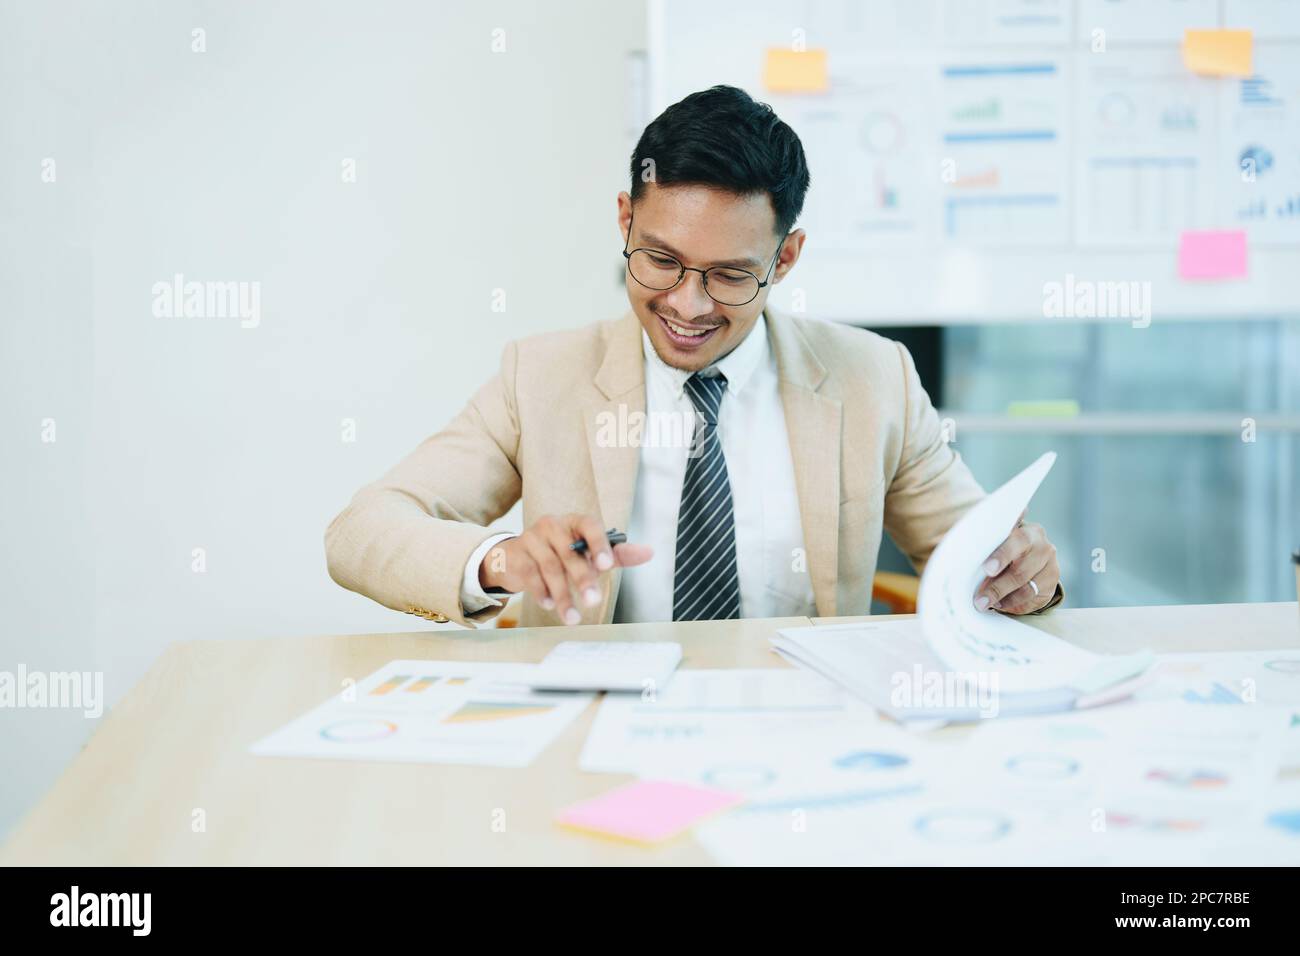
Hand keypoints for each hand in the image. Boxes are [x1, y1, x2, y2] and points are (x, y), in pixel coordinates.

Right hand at [479, 514, 652, 624]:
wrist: (517, 558)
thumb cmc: (560, 554)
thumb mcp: (588, 553)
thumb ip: (616, 554)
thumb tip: (649, 552)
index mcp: (574, 522)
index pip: (589, 525)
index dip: (598, 543)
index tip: (606, 565)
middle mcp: (552, 525)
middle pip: (569, 552)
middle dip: (583, 579)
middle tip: (595, 601)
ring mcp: (532, 538)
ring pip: (550, 567)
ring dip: (563, 595)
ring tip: (573, 617)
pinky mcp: (517, 555)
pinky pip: (531, 574)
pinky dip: (541, 592)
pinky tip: (549, 605)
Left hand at [974, 516, 1059, 614]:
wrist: (1032, 555)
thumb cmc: (1006, 547)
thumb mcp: (999, 542)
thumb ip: (989, 547)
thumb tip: (963, 560)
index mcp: (1027, 532)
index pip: (1016, 542)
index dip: (1001, 556)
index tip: (987, 569)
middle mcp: (1042, 547)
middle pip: (1020, 571)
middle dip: (997, 587)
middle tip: (981, 599)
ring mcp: (1050, 566)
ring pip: (1026, 588)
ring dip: (1004, 599)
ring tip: (987, 603)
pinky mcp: (1051, 584)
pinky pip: (1032, 599)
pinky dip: (1014, 604)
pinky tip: (1000, 604)